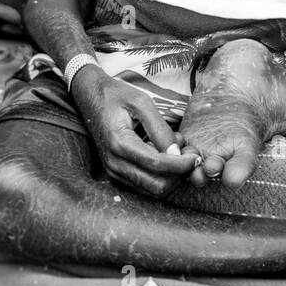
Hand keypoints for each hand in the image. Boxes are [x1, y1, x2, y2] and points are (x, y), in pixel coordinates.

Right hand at [74, 73, 198, 197]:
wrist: (88, 97)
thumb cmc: (115, 95)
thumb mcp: (141, 102)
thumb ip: (159, 128)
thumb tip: (176, 152)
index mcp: (119, 143)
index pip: (157, 165)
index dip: (182, 165)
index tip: (197, 157)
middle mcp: (114, 163)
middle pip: (157, 185)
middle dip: (179, 174)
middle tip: (189, 154)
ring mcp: (113, 171)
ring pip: (152, 190)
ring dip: (171, 176)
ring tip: (176, 150)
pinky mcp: (116, 173)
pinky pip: (144, 185)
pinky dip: (160, 176)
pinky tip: (164, 155)